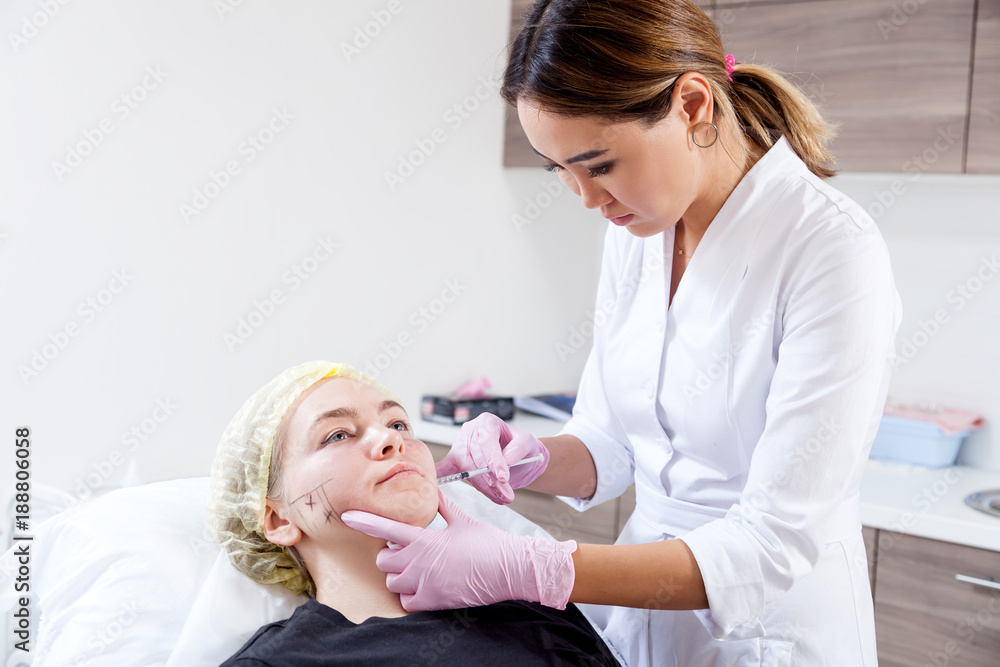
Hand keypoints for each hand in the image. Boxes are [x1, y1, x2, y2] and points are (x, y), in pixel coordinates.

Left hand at [341, 488, 575, 611]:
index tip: (347, 516)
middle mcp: (419, 562)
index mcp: (424, 539)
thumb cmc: (487, 543)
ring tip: (418, 570)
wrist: (508, 569)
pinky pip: (405, 601)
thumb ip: (442, 505)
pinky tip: (424, 586)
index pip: (385, 528)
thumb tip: (433, 488)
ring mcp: (424, 583)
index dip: (364, 521)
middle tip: (409, 552)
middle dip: (392, 555)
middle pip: (383, 559)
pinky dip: (410, 595)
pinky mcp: (431, 601)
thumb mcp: (462, 519)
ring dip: (400, 576)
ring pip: (392, 581)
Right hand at [435, 413, 548, 503]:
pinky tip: (439, 490)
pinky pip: (445, 469)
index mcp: (487, 422)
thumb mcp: (528, 443)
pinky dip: (442, 477)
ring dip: (483, 486)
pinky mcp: (454, 460)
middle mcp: (470, 431)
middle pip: (474, 457)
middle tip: (506, 495)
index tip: (503, 478)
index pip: (487, 441)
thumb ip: (518, 449)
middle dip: (490, 479)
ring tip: (500, 497)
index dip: (494, 460)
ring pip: (465, 468)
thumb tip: (506, 460)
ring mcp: (459, 446)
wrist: (516, 457)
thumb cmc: (519, 447)